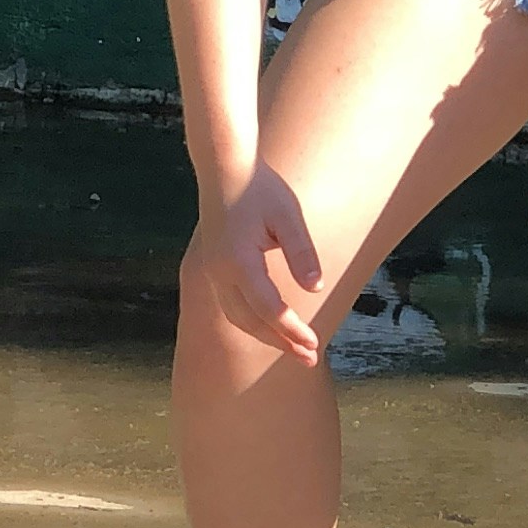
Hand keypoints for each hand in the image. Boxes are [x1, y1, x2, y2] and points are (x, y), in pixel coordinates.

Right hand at [191, 165, 327, 362]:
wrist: (225, 169)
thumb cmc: (261, 189)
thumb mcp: (289, 215)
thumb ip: (301, 253)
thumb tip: (316, 289)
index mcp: (237, 260)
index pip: (267, 307)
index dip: (291, 329)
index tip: (314, 344)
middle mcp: (219, 271)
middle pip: (249, 320)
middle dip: (280, 342)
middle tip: (310, 358)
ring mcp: (212, 270)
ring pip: (237, 317)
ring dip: (265, 335)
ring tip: (295, 348)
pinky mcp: (213, 267)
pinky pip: (231, 305)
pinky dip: (252, 321)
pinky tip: (272, 326)